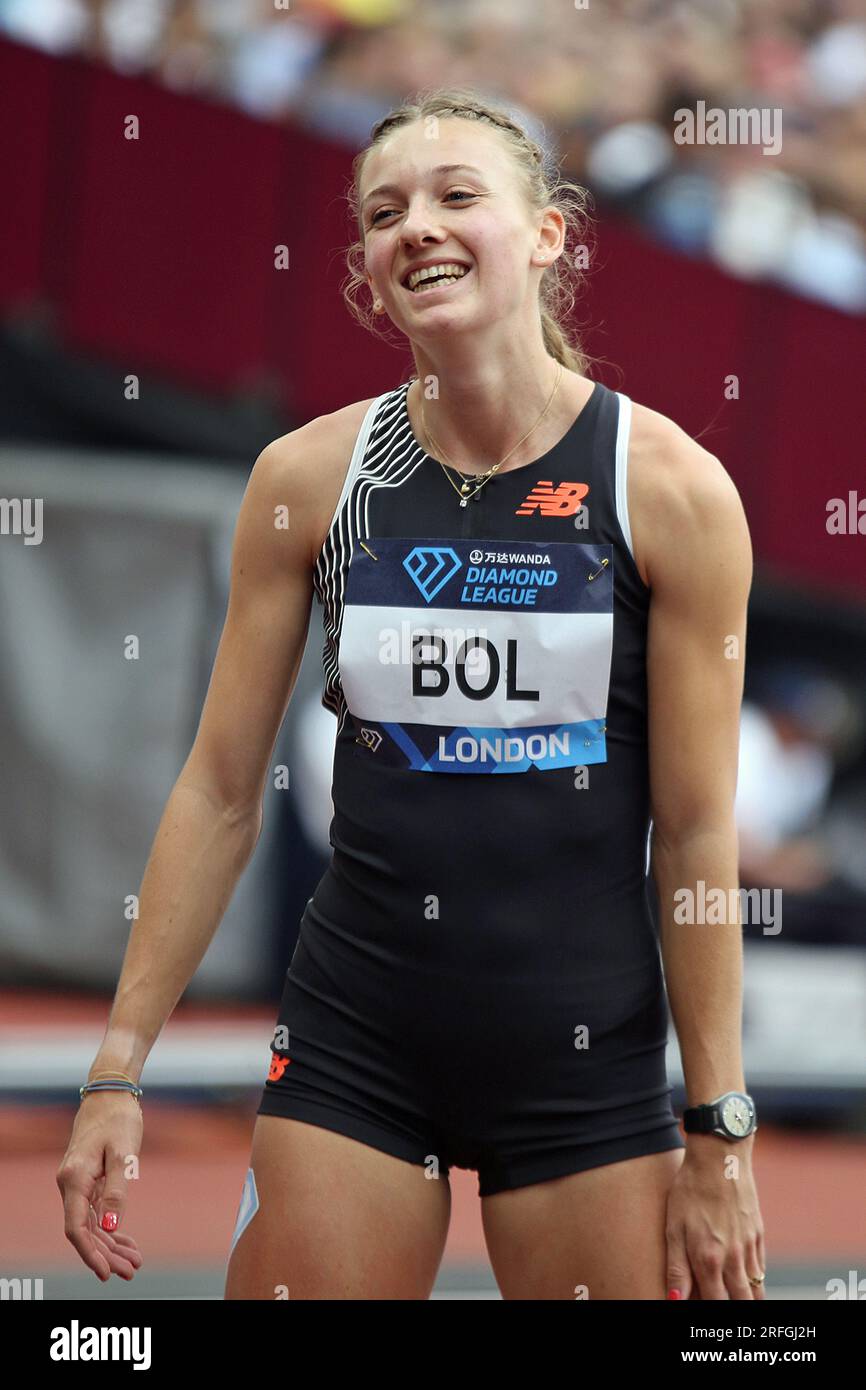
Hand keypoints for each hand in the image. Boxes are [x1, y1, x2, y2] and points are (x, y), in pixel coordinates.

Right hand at [56, 1092, 143, 1280]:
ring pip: (90, 1225)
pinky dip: (110, 1229)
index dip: (91, 1254)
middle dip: (106, 1255)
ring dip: (110, 1246)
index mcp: (74, 1178)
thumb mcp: (124, 1153)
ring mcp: (77, 1183)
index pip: (77, 1228)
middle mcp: (70, 1184)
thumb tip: (112, 1228)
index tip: (107, 1273)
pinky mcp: (87, 1180)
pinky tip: (125, 1243)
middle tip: (132, 1272)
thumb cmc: (119, 1118)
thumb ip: (117, 1192)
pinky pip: (95, 1213)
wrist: (110, 1092)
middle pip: (84, 1231)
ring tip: (134, 1263)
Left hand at [665, 1138, 765, 1299]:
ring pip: (756, 1288)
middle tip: (728, 1309)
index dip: (711, 1314)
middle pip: (741, 1301)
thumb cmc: (690, 1191)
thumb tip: (674, 1300)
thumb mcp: (674, 1228)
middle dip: (736, 1310)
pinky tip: (750, 1281)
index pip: (716, 1304)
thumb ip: (677, 1268)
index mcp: (710, 1260)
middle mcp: (734, 1258)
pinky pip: (761, 1267)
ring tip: (742, 1302)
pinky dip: (757, 1280)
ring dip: (749, 1300)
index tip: (707, 1315)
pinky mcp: (758, 1233)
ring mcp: (749, 1246)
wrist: (720, 1158)